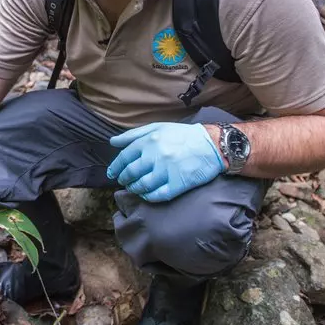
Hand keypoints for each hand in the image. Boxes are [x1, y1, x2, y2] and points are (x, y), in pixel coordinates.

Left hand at [107, 123, 223, 201]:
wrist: (212, 145)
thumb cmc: (183, 136)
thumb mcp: (158, 128)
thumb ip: (133, 135)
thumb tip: (112, 142)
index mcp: (150, 141)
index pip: (125, 157)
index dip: (116, 167)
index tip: (113, 173)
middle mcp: (156, 156)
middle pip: (131, 173)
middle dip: (124, 179)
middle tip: (123, 181)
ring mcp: (167, 171)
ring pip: (142, 185)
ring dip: (134, 189)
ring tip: (134, 188)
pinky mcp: (178, 184)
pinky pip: (158, 195)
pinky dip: (149, 197)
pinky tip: (147, 195)